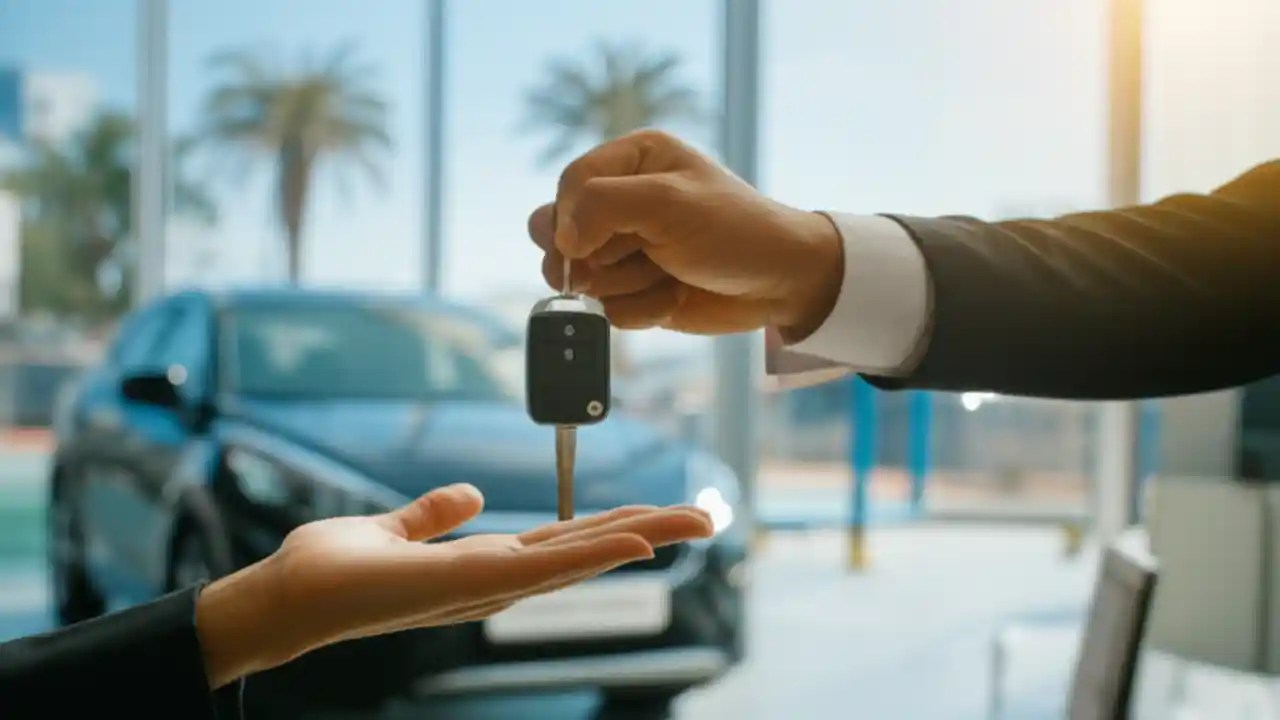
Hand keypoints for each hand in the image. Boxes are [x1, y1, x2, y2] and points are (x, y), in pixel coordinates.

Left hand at [195, 483, 712, 687]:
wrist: (287, 598)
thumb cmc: (332, 569)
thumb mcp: (393, 530)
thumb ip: (433, 515)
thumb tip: (472, 495)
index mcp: (484, 563)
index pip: (563, 542)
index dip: (614, 527)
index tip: (660, 514)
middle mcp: (496, 580)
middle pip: (586, 551)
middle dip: (649, 532)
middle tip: (707, 517)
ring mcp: (487, 585)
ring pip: (579, 558)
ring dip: (639, 538)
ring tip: (693, 523)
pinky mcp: (468, 583)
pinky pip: (544, 566)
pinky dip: (594, 555)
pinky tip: (635, 541)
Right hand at [528, 129, 844, 340]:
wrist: (782, 283)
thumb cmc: (735, 230)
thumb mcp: (668, 202)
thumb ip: (602, 205)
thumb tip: (560, 240)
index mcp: (634, 160)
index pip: (570, 184)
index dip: (570, 218)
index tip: (583, 245)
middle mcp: (627, 200)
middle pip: (561, 233)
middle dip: (589, 258)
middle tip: (614, 267)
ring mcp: (630, 248)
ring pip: (584, 277)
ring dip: (624, 284)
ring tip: (665, 273)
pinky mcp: (638, 289)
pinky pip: (610, 308)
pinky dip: (640, 310)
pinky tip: (674, 295)